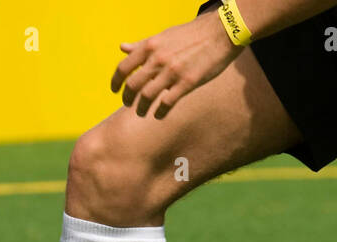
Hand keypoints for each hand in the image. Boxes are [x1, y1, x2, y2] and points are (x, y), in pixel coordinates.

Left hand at [110, 12, 240, 119]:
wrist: (221, 32)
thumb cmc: (191, 34)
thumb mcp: (163, 35)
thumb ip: (142, 44)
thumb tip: (122, 47)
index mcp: (150, 46)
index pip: (123, 68)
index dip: (115, 82)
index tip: (115, 91)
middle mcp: (158, 59)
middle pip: (132, 86)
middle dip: (127, 99)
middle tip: (129, 104)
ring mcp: (172, 71)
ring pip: (146, 97)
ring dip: (141, 109)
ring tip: (142, 112)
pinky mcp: (187, 83)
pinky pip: (166, 103)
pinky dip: (159, 112)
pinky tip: (159, 114)